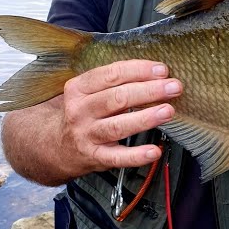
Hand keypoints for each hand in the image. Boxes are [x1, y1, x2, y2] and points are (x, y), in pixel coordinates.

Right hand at [1, 60, 181, 184]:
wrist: (54, 146)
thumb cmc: (82, 113)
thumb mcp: (87, 92)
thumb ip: (114, 81)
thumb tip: (155, 73)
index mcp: (79, 88)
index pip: (111, 74)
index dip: (138, 70)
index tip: (162, 70)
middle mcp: (80, 111)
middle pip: (117, 98)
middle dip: (149, 91)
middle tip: (174, 87)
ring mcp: (86, 135)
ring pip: (118, 126)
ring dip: (145, 118)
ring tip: (168, 111)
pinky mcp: (94, 157)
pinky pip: (117, 157)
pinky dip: (137, 155)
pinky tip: (154, 151)